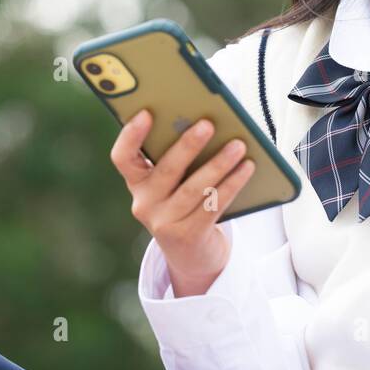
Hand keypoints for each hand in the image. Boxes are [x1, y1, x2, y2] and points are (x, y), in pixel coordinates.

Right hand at [110, 110, 255, 295]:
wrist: (194, 256)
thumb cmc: (187, 203)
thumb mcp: (175, 182)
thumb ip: (180, 157)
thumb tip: (206, 123)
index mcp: (137, 181)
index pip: (123, 157)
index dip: (131, 135)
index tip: (146, 113)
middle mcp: (144, 203)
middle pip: (165, 170)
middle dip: (188, 146)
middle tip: (208, 124)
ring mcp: (164, 223)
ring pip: (194, 188)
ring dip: (219, 164)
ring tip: (238, 145)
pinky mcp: (187, 236)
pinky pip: (212, 205)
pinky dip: (232, 184)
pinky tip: (247, 168)